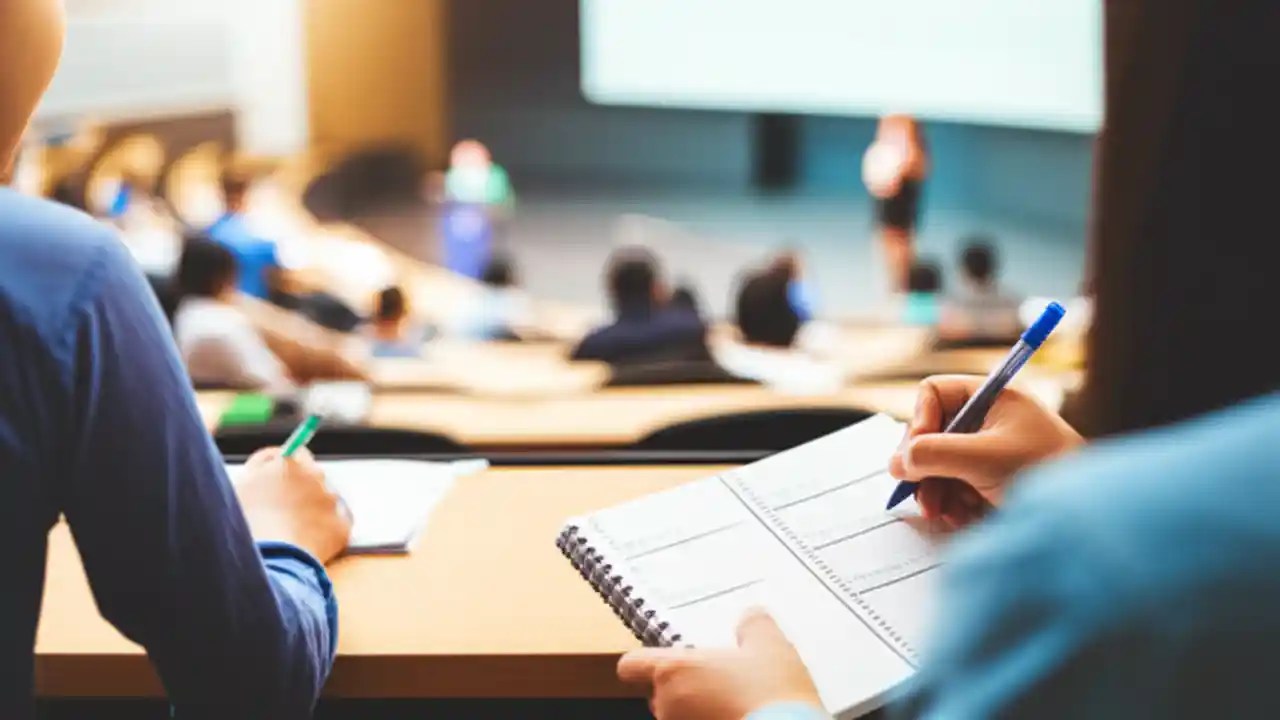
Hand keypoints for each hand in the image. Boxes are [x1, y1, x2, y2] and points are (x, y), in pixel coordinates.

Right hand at [236, 447, 351, 563]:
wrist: (272, 558)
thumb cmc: (247, 526)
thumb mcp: (239, 491)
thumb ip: (257, 472)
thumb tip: (266, 465)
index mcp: (286, 463)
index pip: (293, 453)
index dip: (286, 469)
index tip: (282, 481)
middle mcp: (314, 474)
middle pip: (312, 476)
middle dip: (302, 489)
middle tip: (285, 511)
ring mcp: (331, 499)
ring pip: (325, 500)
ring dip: (315, 511)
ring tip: (293, 533)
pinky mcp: (343, 522)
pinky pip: (336, 524)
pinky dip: (326, 532)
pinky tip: (308, 544)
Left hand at [617, 609, 823, 719]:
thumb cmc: (772, 696)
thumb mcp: (770, 646)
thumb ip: (753, 625)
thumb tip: (750, 618)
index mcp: (675, 670)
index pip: (631, 666)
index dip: (641, 663)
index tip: (656, 661)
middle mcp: (668, 704)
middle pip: (659, 692)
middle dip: (684, 688)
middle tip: (717, 681)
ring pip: (678, 715)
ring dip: (697, 710)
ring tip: (733, 703)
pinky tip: (740, 718)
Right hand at [889, 375, 1083, 527]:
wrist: (1088, 516)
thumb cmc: (1045, 472)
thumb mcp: (982, 459)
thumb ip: (933, 454)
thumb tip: (897, 463)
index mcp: (992, 397)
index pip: (934, 393)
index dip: (919, 420)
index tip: (918, 451)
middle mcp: (988, 420)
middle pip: (931, 432)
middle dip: (923, 465)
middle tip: (918, 492)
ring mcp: (988, 451)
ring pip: (939, 463)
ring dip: (934, 489)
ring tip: (940, 512)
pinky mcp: (991, 480)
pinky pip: (955, 485)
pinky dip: (951, 502)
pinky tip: (960, 517)